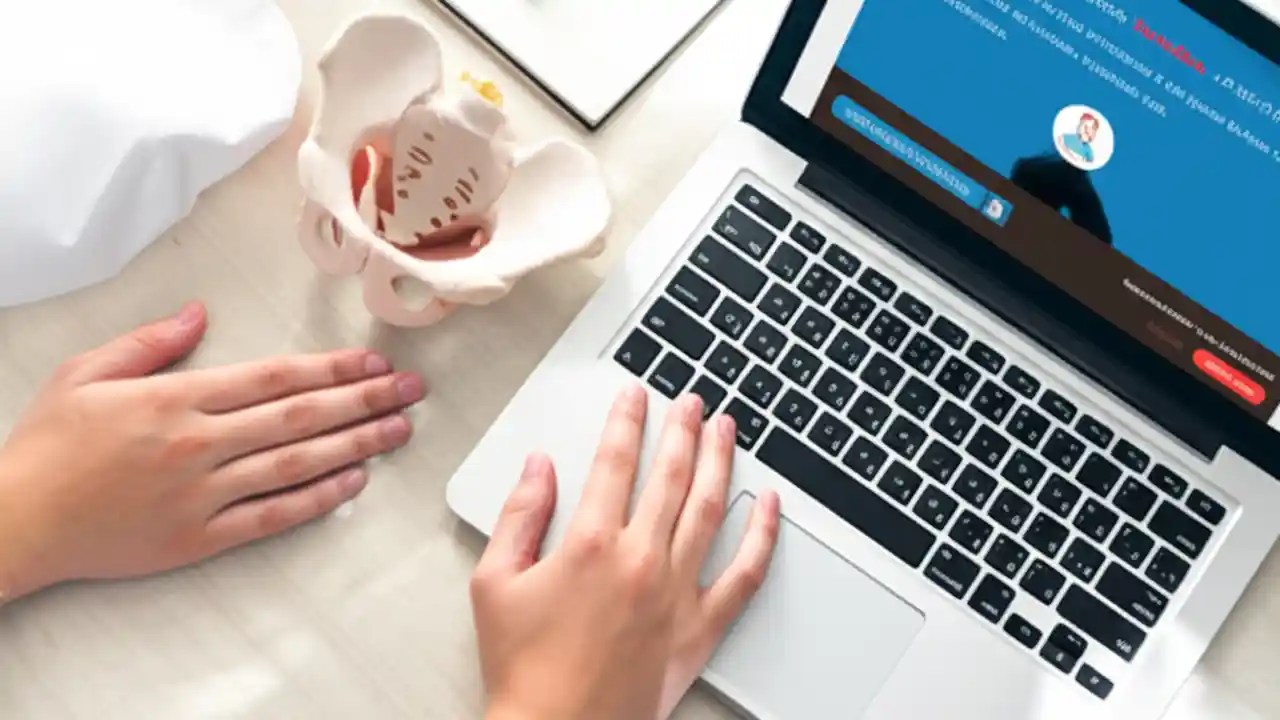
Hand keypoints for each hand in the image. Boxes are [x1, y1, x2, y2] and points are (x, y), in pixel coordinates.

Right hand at [0, 302, 425, 600]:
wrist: (15, 523)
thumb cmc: (48, 447)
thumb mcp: (86, 374)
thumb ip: (150, 342)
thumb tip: (201, 311)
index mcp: (177, 397)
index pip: (274, 376)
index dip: (332, 368)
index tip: (372, 362)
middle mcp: (199, 443)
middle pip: (299, 415)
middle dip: (363, 399)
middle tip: (410, 390)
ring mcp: (203, 493)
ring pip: (296, 463)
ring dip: (355, 443)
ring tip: (398, 430)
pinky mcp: (199, 537)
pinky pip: (272, 516)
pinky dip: (317, 499)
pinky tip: (353, 482)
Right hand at [470, 385, 780, 719]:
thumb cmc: (523, 669)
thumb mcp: (495, 583)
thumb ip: (519, 515)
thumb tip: (538, 467)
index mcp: (590, 545)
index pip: (615, 460)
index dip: (627, 419)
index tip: (635, 395)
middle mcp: (641, 560)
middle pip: (670, 474)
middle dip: (681, 428)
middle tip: (690, 400)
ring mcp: (677, 593)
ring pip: (709, 508)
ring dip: (719, 460)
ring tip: (724, 428)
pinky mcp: (700, 628)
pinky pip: (746, 573)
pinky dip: (762, 533)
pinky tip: (768, 504)